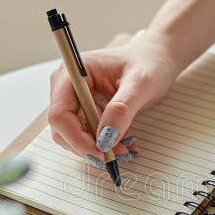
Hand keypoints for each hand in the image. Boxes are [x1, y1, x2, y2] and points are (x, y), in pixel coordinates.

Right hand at [48, 31, 179, 166]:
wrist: (154, 61)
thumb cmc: (147, 64)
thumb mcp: (141, 84)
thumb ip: (122, 109)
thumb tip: (105, 138)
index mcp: (72, 73)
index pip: (60, 114)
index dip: (76, 138)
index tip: (101, 152)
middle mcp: (66, 87)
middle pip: (63, 129)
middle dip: (89, 146)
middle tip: (119, 153)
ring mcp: (74, 101)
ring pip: (73, 137)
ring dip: (97, 149)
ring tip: (125, 147)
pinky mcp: (84, 112)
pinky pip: (86, 137)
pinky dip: (103, 146)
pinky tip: (123, 143)